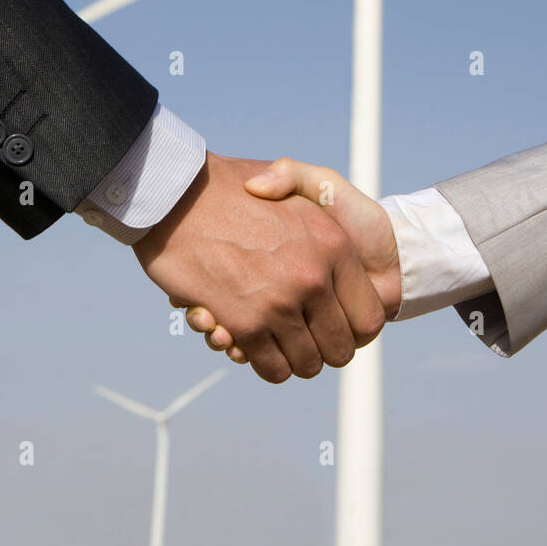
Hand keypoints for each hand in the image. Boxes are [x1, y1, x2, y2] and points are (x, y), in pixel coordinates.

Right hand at [134, 151, 384, 383]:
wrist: (178, 192)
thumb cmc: (238, 184)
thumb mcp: (299, 178)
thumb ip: (329, 202)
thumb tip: (338, 245)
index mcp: (334, 247)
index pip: (368, 318)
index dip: (355, 329)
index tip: (338, 326)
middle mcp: (312, 278)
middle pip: (338, 349)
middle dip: (325, 350)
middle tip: (307, 338)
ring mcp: (278, 304)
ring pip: (305, 364)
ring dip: (294, 360)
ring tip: (281, 341)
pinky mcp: (244, 324)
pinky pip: (271, 367)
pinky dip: (267, 365)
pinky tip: (255, 344)